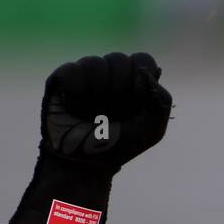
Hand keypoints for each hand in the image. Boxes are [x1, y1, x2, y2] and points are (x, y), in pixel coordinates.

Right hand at [40, 51, 171, 170]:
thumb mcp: (151, 131)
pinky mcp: (62, 81)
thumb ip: (161, 102)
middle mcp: (110, 79)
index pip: (142, 59)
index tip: (136, 99)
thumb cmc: (117, 148)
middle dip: (118, 86)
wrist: (81, 164)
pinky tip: (73, 105)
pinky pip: (72, 70)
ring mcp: (86, 79)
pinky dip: (75, 88)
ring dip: (96, 90)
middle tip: (111, 110)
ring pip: (94, 63)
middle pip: (119, 59)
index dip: (140, 75)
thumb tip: (144, 74)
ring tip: (90, 112)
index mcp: (133, 87)